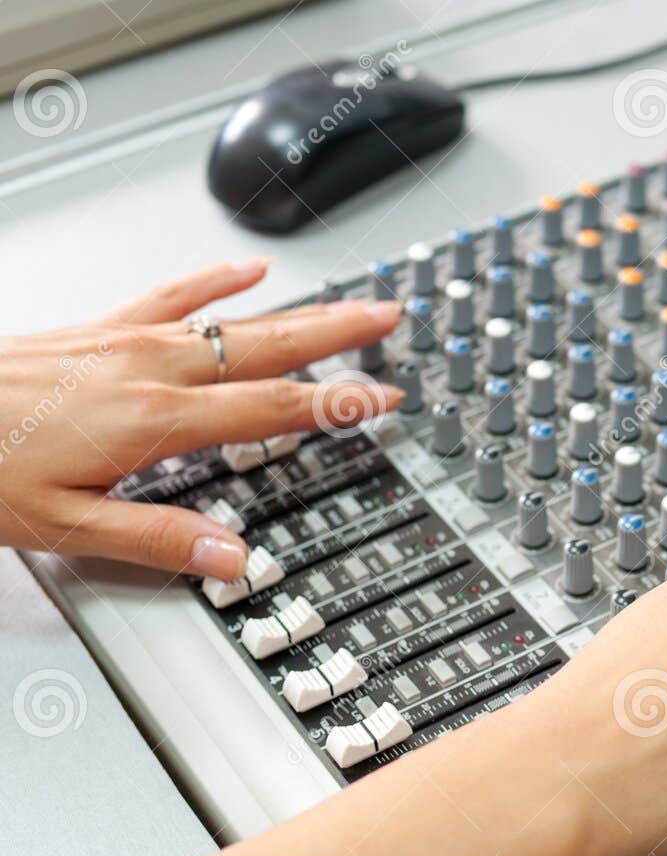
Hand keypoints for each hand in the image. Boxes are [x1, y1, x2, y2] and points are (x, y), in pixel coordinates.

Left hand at [0, 259, 402, 579]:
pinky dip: (214, 283)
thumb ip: (159, 540)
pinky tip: (243, 274)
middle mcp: (146, 369)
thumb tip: (235, 557)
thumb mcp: (64, 526)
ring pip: (232, 320)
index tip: (383, 398)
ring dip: (297, 310)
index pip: (271, 408)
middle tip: (389, 316)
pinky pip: (171, 298)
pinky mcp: (96, 331)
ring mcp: (122, 342)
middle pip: (266, 346)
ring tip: (344, 301)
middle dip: (337, 331)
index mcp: (152, 420)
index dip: (337, 403)